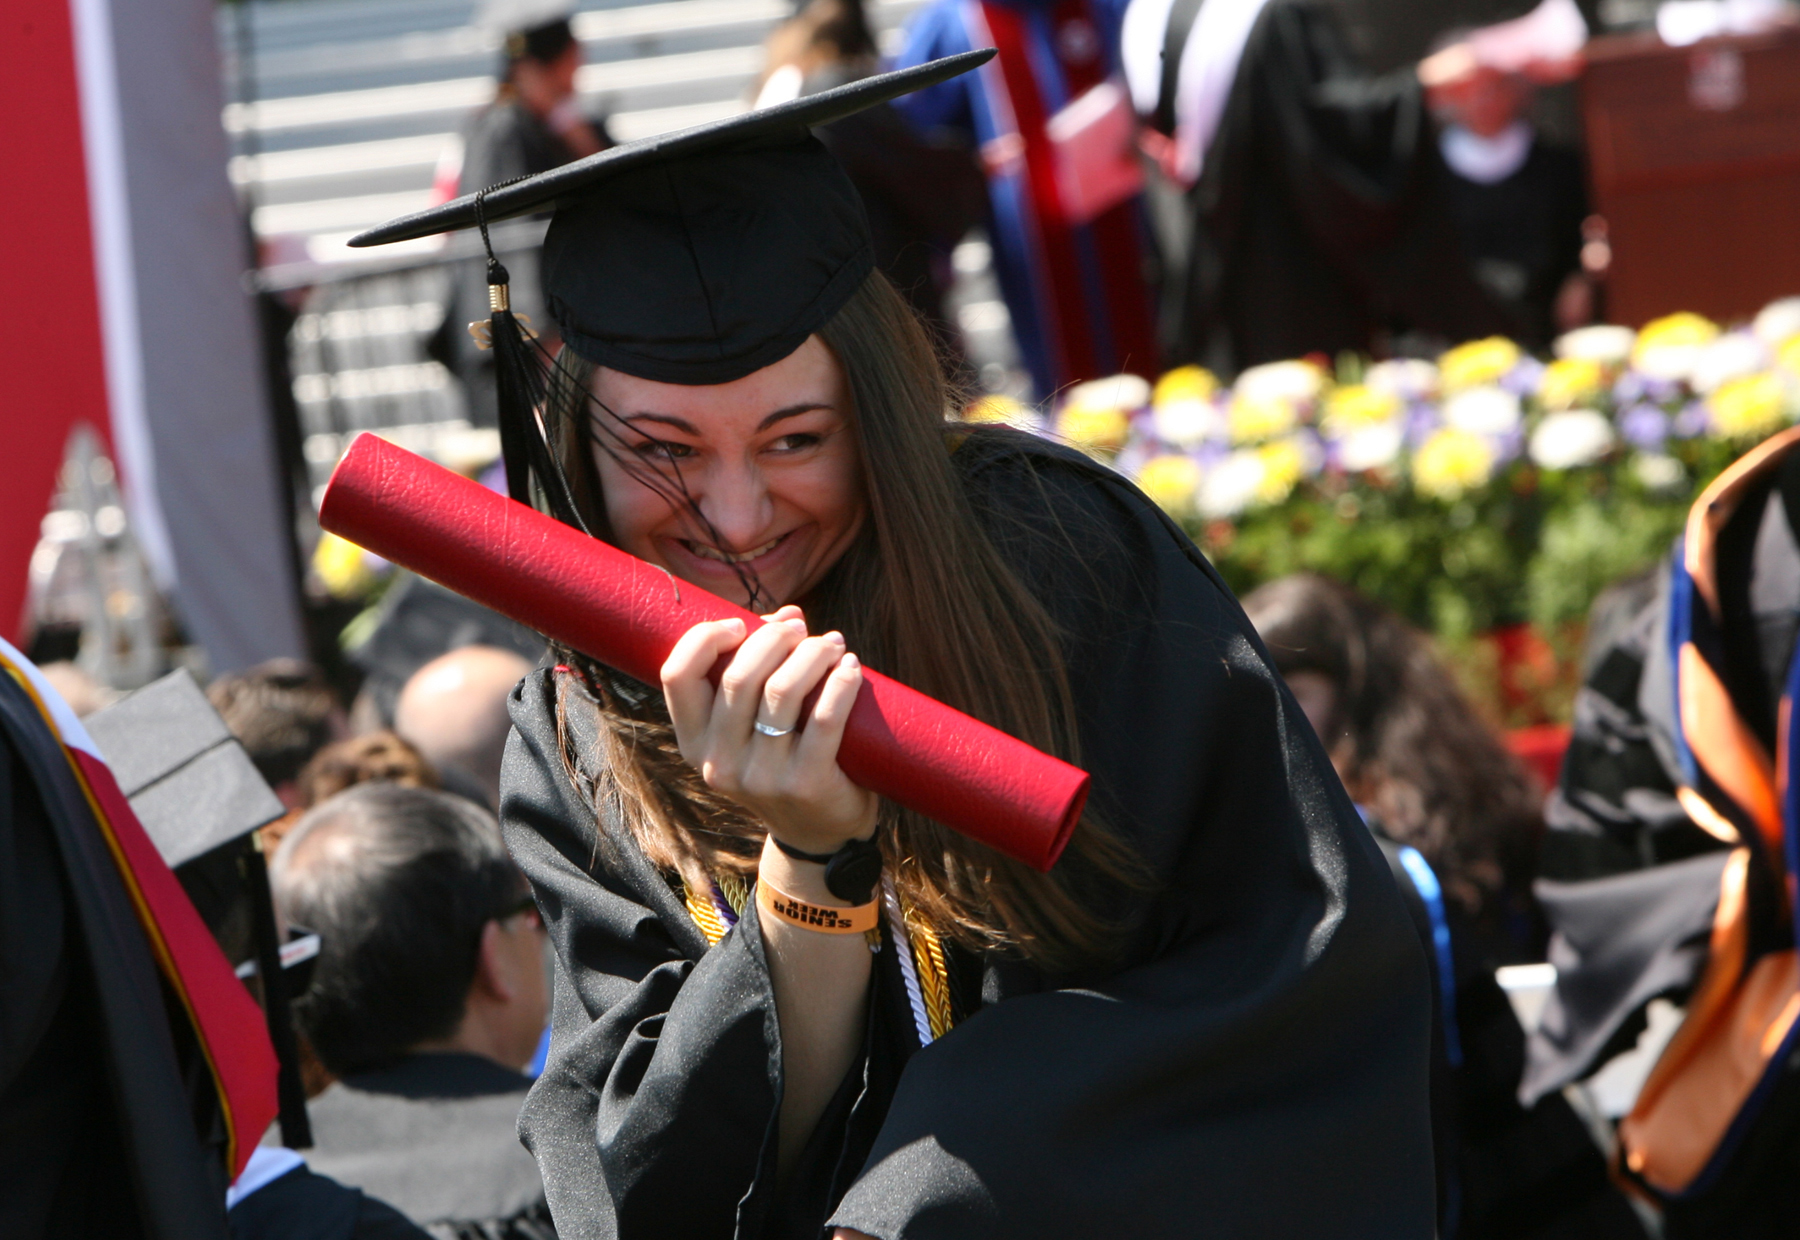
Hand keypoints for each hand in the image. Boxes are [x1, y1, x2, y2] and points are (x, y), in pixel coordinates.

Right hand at [661, 605, 875, 855]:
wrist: (819, 832)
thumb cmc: (783, 758)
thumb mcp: (754, 723)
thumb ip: (759, 668)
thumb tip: (787, 615)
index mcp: (694, 743)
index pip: (677, 675)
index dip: (705, 638)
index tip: (741, 625)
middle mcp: (719, 763)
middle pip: (739, 675)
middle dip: (775, 638)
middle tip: (801, 631)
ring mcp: (761, 777)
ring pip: (782, 690)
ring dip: (813, 654)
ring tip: (833, 645)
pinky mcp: (805, 783)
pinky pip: (824, 717)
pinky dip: (841, 683)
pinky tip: (851, 668)